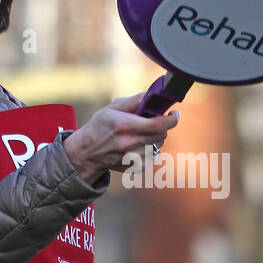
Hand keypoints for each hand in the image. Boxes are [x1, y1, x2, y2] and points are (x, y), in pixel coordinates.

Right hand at [64, 94, 178, 182]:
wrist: (87, 152)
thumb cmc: (99, 126)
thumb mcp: (112, 108)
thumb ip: (134, 101)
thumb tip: (152, 95)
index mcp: (124, 126)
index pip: (158, 124)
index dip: (171, 119)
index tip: (174, 113)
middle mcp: (129, 143)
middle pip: (161, 135)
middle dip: (162, 126)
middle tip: (153, 120)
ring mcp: (133, 157)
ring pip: (159, 146)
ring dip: (155, 137)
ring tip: (142, 133)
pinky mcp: (135, 167)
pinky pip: (153, 156)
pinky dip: (150, 149)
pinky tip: (137, 145)